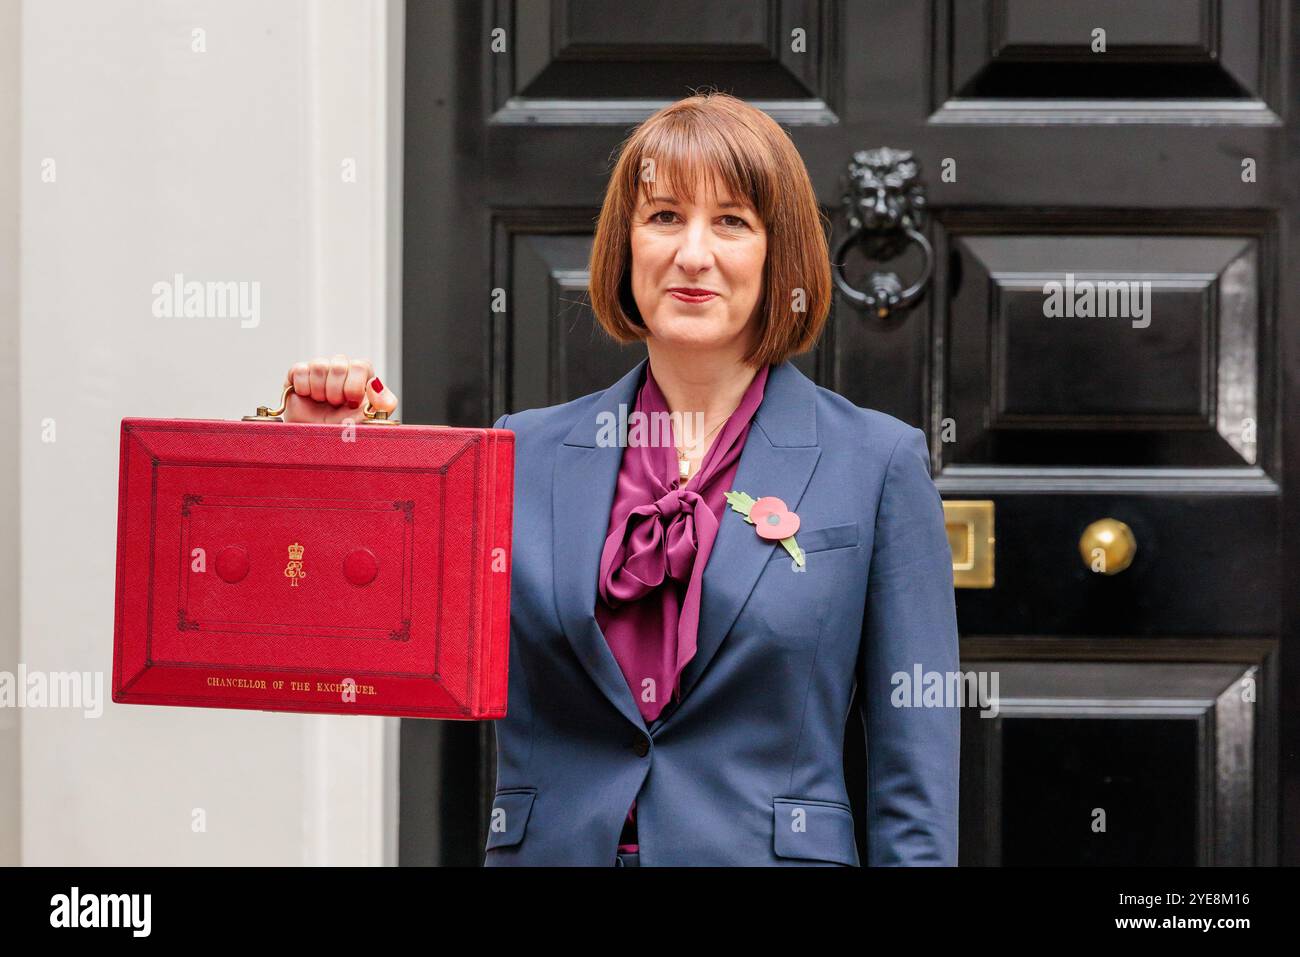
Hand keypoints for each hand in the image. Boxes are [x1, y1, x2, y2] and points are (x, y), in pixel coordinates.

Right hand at [280, 355, 397, 423]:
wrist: (314, 441)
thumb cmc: (343, 430)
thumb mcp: (369, 420)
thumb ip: (383, 403)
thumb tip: (376, 383)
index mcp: (362, 376)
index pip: (361, 366)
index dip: (354, 386)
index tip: (351, 403)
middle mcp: (343, 369)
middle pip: (339, 364)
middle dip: (336, 392)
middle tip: (334, 405)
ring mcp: (321, 369)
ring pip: (319, 366)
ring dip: (319, 391)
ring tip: (321, 402)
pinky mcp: (299, 372)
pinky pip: (300, 370)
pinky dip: (303, 388)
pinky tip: (307, 397)